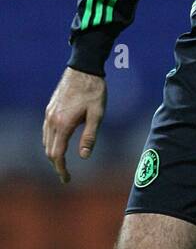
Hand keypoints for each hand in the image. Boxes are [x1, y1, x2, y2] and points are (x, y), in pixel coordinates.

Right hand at [43, 68, 106, 182]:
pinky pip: (46, 131)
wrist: (83, 69)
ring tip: (63, 162)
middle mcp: (52, 120)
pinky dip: (51, 142)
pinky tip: (60, 144)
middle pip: (49, 150)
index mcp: (63, 124)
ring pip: (46, 141)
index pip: (57, 154)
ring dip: (53, 154)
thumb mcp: (97, 115)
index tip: (67, 179)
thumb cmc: (94, 91)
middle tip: (66, 175)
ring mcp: (49, 114)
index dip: (61, 169)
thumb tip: (84, 157)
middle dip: (56, 164)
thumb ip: (90, 136)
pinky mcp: (50, 109)